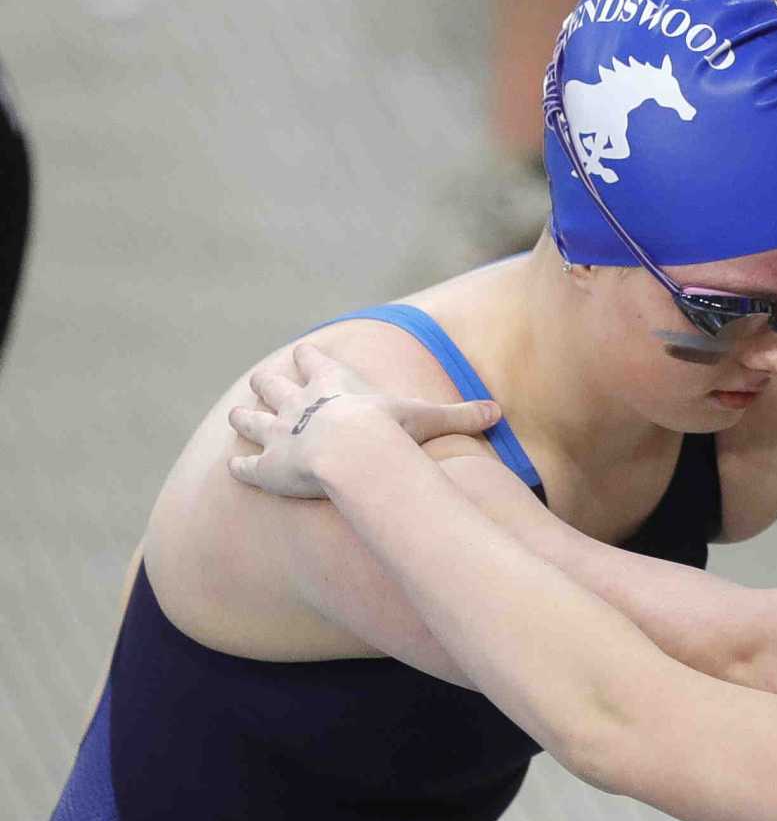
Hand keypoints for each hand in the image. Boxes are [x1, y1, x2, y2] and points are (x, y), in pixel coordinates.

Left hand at [226, 343, 501, 498]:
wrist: (349, 452)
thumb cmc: (385, 430)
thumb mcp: (426, 417)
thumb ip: (458, 416)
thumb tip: (497, 412)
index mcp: (330, 385)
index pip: (314, 362)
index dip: (310, 358)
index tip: (304, 352)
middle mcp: (296, 404)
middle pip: (273, 385)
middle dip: (268, 383)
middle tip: (262, 381)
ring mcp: (276, 435)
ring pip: (249, 420)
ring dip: (245, 418)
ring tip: (237, 415)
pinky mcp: (264, 468)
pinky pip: (245, 467)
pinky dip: (241, 467)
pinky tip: (235, 468)